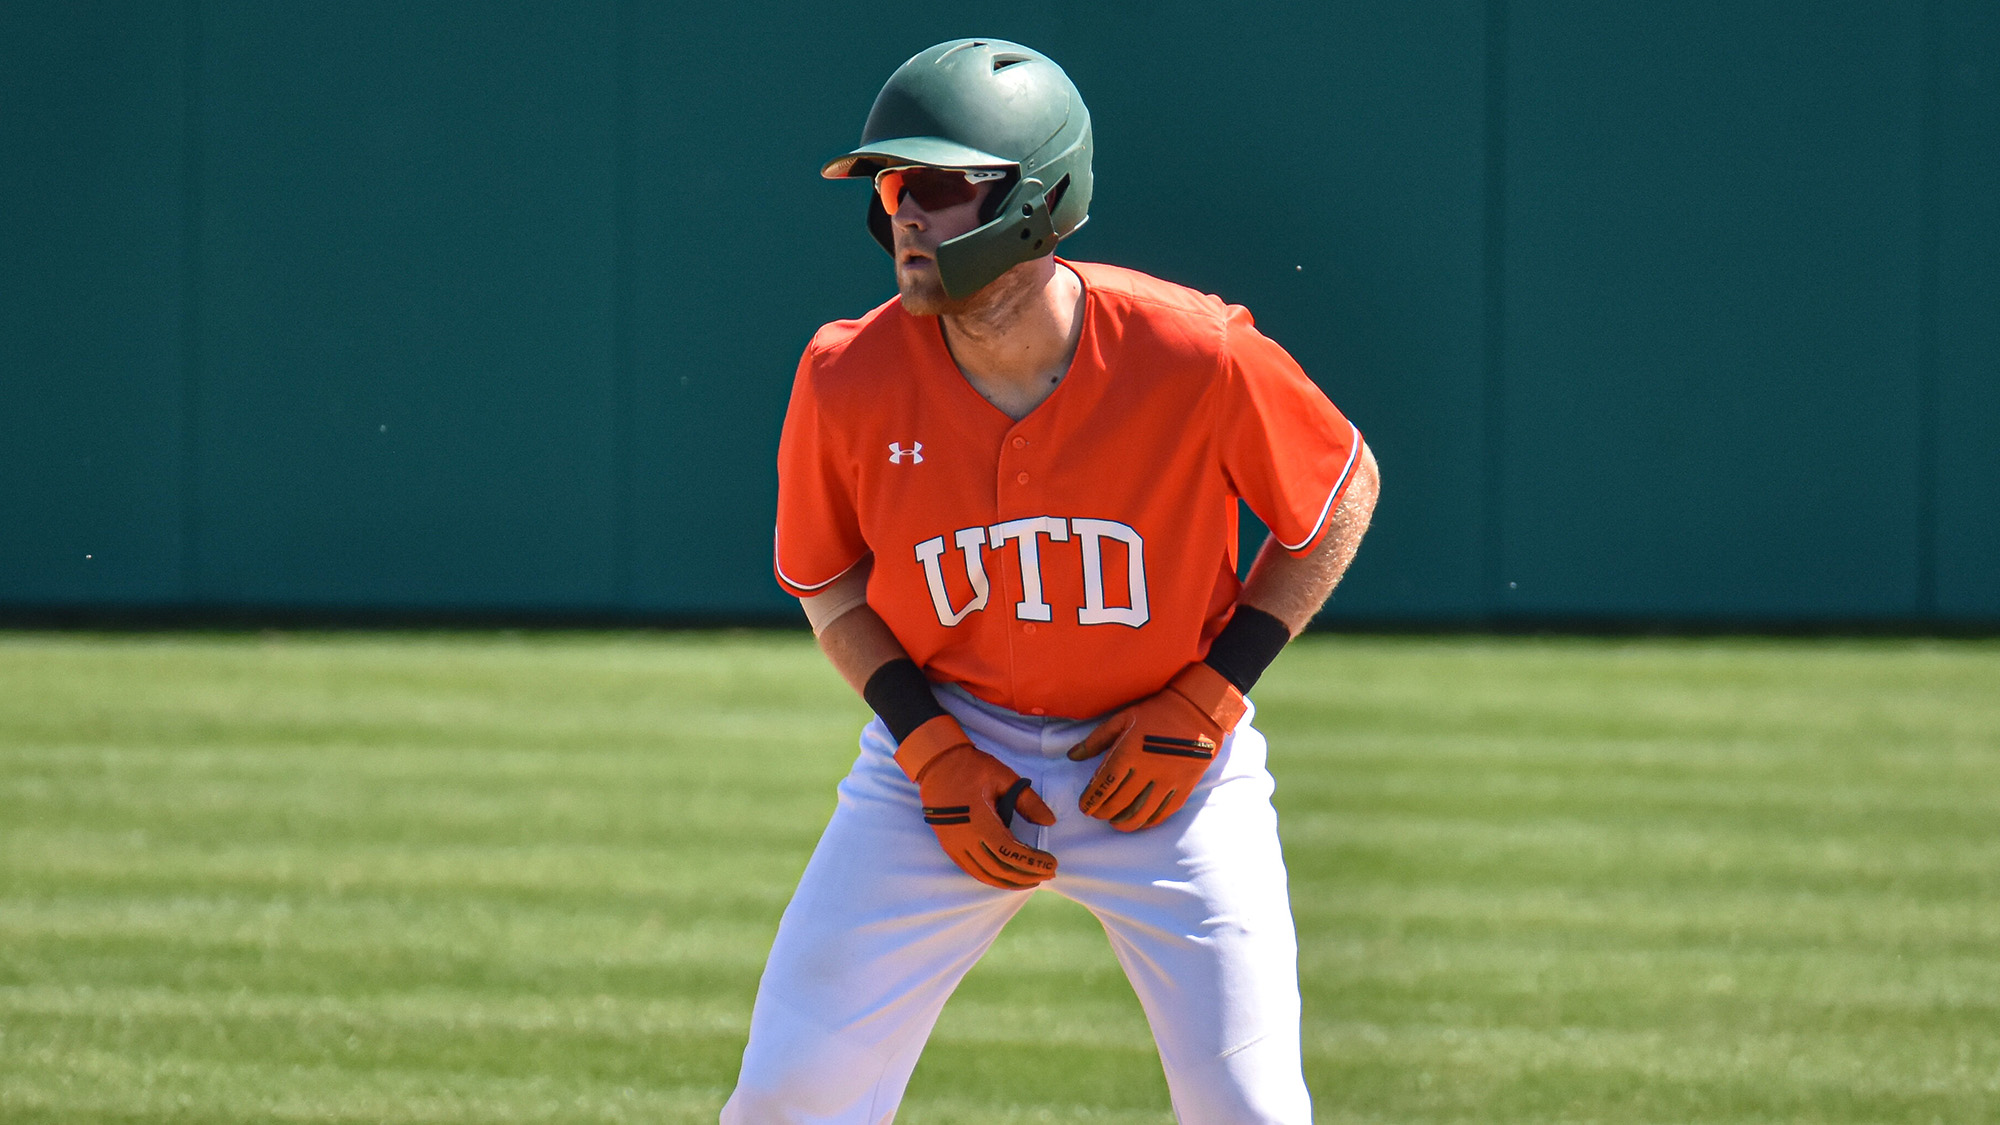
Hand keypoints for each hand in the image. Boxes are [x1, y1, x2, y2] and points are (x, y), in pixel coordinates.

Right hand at [896, 715, 1057, 889]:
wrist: (937, 764)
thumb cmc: (971, 768)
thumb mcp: (1004, 777)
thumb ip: (1028, 801)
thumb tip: (1049, 821)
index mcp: (979, 823)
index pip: (1011, 853)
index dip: (1033, 863)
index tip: (1052, 863)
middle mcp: (964, 840)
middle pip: (1000, 870)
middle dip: (1027, 875)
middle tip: (1048, 874)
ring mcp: (954, 846)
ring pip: (985, 875)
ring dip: (1010, 882)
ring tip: (1031, 879)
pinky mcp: (949, 846)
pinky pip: (972, 870)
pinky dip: (992, 877)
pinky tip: (1006, 877)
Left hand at [1068, 663, 1248, 830]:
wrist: (1197, 712)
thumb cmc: (1155, 713)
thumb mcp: (1122, 719)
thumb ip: (1096, 740)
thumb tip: (1072, 756)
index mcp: (1129, 752)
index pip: (1103, 785)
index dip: (1091, 800)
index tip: (1084, 807)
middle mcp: (1147, 770)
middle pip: (1119, 803)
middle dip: (1103, 813)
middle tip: (1096, 815)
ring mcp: (1167, 781)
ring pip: (1141, 814)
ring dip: (1124, 823)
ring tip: (1115, 823)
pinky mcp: (1184, 787)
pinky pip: (1164, 812)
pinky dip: (1149, 821)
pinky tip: (1140, 822)